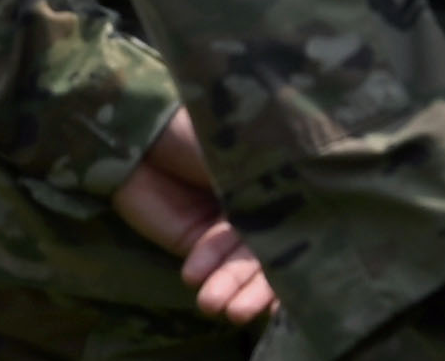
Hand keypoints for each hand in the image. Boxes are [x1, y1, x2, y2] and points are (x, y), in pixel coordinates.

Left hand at [110, 110, 279, 325]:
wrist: (141, 138)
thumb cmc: (196, 135)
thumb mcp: (242, 153)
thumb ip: (272, 186)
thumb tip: (303, 220)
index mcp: (277, 184)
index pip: (296, 230)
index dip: (297, 261)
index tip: (294, 287)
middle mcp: (257, 211)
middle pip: (268, 256)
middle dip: (255, 286)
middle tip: (241, 309)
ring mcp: (226, 230)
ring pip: (239, 267)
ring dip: (230, 288)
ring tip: (215, 305)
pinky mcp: (195, 243)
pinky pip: (213, 266)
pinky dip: (211, 277)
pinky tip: (200, 285)